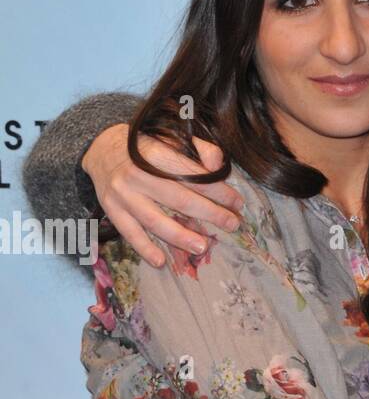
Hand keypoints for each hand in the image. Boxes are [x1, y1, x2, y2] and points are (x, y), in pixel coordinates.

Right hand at [83, 124, 243, 267]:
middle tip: (232, 224)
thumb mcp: (170, 137)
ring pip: (156, 221)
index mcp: (154, 153)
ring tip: (202, 247)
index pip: (193, 176)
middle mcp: (137, 175)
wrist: (101, 148)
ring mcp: (123, 195)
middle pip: (180, 200)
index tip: (237, 202)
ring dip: (181, 237)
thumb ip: (198, 148)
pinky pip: (130, 233)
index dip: (218, 190)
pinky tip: (160, 261)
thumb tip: (217, 166)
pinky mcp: (112, 210)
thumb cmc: (145, 146)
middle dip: (210, 214)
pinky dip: (144, 249)